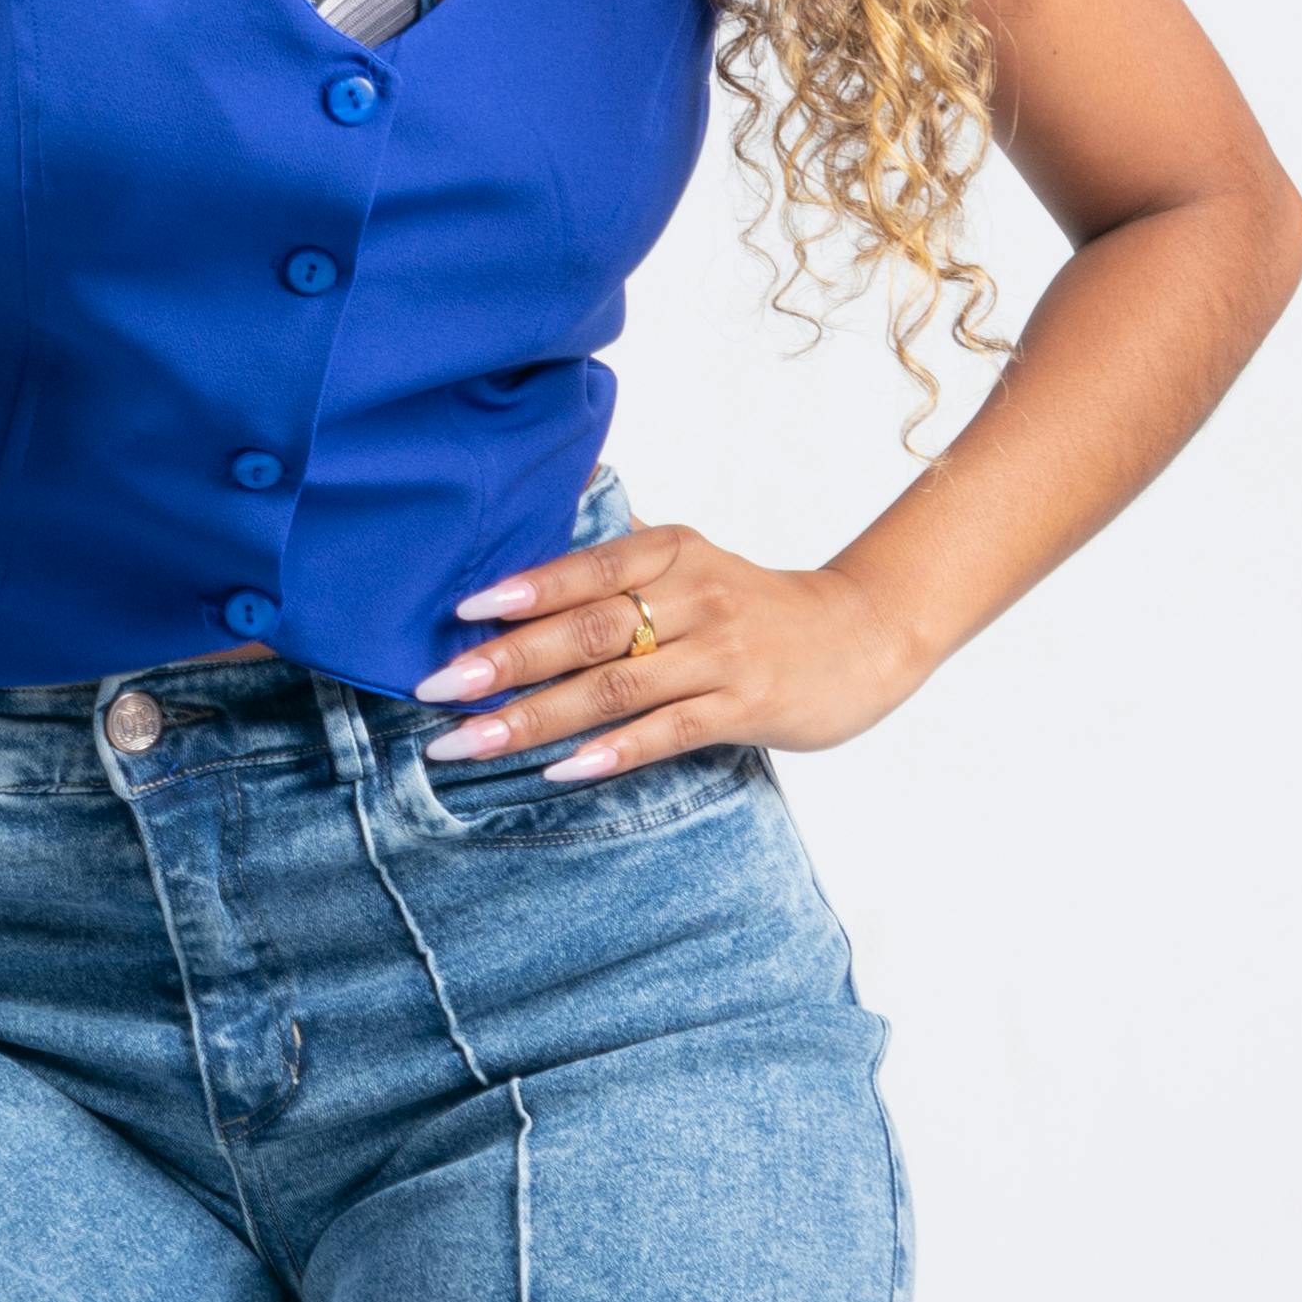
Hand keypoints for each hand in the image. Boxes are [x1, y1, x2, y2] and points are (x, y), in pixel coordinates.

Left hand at [414, 521, 924, 780]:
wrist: (863, 636)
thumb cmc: (757, 607)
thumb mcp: (694, 561)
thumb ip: (622, 555)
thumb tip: (542, 532)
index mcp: (673, 553)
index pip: (588, 567)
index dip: (526, 589)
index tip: (462, 612)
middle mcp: (695, 596)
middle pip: (588, 630)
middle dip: (506, 661)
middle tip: (438, 688)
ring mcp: (722, 653)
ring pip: (616, 687)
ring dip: (537, 717)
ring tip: (473, 742)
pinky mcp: (746, 706)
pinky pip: (669, 731)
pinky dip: (613, 751)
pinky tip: (562, 769)